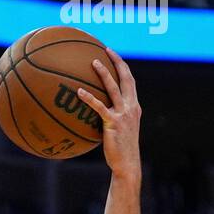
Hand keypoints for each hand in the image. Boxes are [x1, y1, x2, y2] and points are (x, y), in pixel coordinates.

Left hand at [76, 48, 140, 180]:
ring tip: (93, 62)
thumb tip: (96, 115)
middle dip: (117, 61)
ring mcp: (124, 114)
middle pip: (126, 78)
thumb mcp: (120, 132)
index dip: (123, 67)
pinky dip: (89, 98)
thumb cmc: (121, 151)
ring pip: (113, 87)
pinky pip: (99, 107)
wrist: (127, 164)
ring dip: (104, 73)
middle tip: (106, 49)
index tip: (114, 55)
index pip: (130, 82)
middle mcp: (132, 107)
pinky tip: (79, 92)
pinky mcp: (114, 123)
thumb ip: (113, 119)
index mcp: (134, 107)